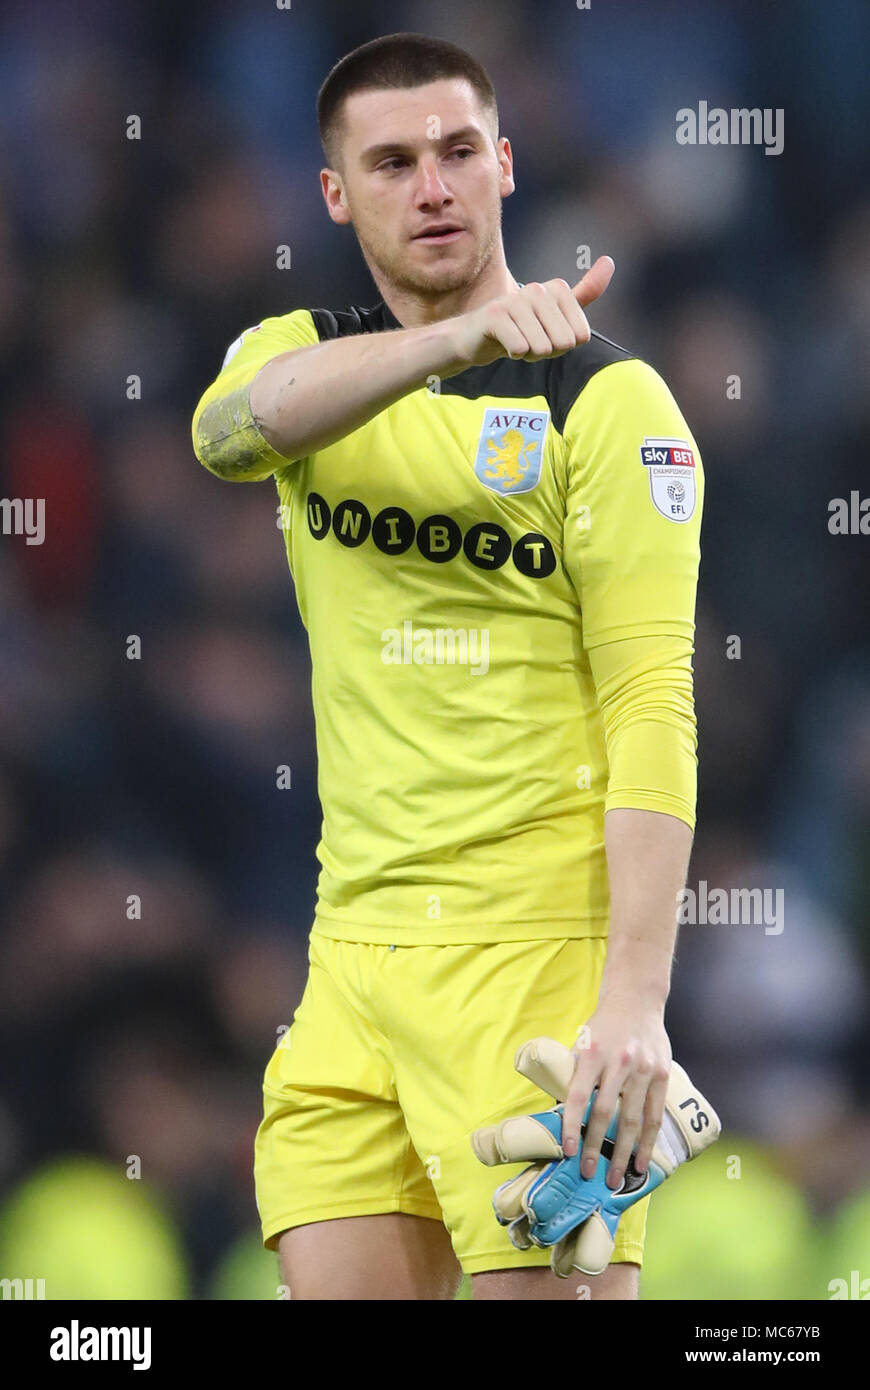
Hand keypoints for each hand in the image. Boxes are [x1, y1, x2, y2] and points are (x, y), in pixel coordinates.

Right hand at [448, 256, 614, 367]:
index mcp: (556, 288)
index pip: (580, 336)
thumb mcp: (557, 312)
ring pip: (542, 347)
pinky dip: (514, 354)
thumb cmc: (521, 328)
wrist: (477, 337)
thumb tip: (609, 261)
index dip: (564, 346)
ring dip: (529, 354)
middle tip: (529, 340)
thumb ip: (585, 292)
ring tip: (516, 341)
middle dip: (547, 352)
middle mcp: (537, 289)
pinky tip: (504, 344)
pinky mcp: (496, 315)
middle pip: (563, 343)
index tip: (546, 335)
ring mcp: (515, 300)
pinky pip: (520, 348)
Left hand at [560, 1001, 671, 1191]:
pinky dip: (649, 1142)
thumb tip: (560, 1115)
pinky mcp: (662, 1074)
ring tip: (616, 1178)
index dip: (570, 1126)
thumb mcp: (581, 1043)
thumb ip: (574, 1075)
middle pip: (605, 1113)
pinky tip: (642, 1162)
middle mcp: (619, 1062)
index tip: (567, 1152)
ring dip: (624, 1153)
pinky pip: (655, 1114)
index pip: (577, 1096)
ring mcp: (643, 1069)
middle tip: (589, 1174)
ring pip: (633, 1119)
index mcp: (592, 1054)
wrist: (636, 1000)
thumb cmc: (602, 1027)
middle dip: (596, 1148)